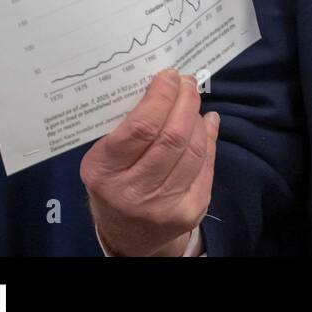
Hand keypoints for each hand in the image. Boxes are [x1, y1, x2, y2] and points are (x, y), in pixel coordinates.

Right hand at [80, 69, 218, 256]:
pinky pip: (206, 164)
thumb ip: (127, 127)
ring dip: (197, 117)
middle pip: (173, 136)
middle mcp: (134, 193)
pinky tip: (205, 122)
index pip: (141, 127)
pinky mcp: (191, 211)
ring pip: (193, 149)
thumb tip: (164, 86)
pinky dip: (207, 137)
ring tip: (192, 100)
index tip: (169, 76)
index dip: (161, 97)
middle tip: (187, 82)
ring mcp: (165, 205)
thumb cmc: (113, 183)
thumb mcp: (104, 157)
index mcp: (105, 172)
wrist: (128, 235)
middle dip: (185, 101)